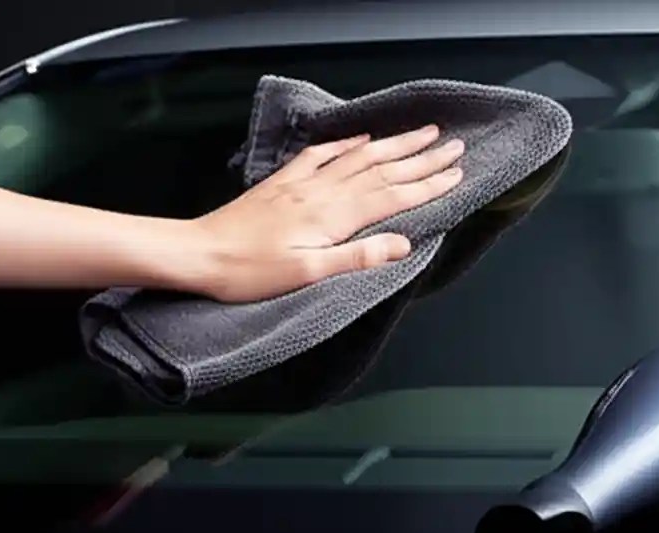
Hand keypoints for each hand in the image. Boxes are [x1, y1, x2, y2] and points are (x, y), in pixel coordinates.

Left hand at [186, 124, 464, 302]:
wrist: (200, 253)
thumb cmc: (251, 272)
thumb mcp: (308, 273)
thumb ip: (357, 257)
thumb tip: (404, 244)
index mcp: (333, 215)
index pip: (393, 195)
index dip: (429, 184)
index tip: (458, 173)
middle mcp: (322, 191)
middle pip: (383, 169)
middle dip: (422, 158)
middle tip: (455, 146)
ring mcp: (303, 183)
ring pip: (359, 157)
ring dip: (394, 144)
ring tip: (423, 133)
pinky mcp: (283, 183)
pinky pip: (322, 154)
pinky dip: (347, 144)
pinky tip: (362, 138)